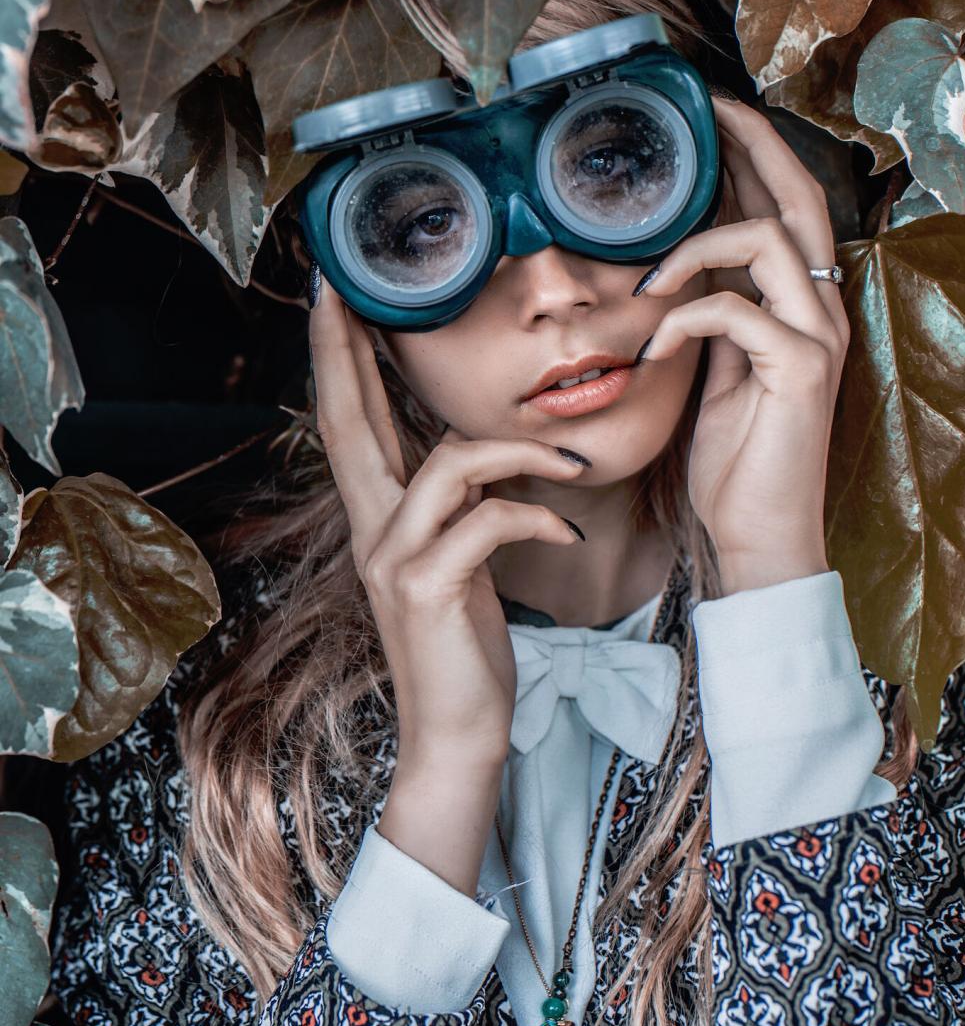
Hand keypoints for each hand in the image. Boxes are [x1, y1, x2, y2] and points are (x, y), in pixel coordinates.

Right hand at [308, 272, 587, 769]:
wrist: (459, 736)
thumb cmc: (465, 648)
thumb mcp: (456, 565)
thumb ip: (455, 509)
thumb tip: (485, 456)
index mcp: (378, 521)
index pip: (348, 425)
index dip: (336, 361)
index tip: (332, 302)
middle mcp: (371, 532)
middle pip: (351, 423)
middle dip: (347, 352)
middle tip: (344, 289)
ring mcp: (392, 560)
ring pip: (450, 465)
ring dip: (521, 451)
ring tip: (571, 461)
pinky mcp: (427, 588)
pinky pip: (489, 520)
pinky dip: (537, 517)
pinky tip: (565, 533)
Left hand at [634, 99, 850, 594]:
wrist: (757, 533)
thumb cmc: (737, 458)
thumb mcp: (717, 373)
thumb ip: (714, 320)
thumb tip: (680, 274)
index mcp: (801, 306)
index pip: (787, 208)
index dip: (755, 154)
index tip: (712, 119)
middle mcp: (821, 310)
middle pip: (798, 198)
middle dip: (752, 144)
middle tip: (705, 114)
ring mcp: (817, 339)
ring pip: (768, 240)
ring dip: (696, 245)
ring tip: (651, 280)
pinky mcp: (800, 371)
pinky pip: (736, 311)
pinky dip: (683, 320)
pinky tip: (654, 349)